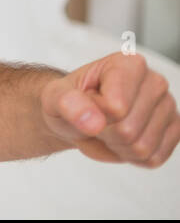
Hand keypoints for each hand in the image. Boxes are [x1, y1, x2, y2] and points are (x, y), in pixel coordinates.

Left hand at [41, 52, 178, 166]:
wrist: (78, 116)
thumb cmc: (69, 101)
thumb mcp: (55, 98)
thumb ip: (68, 103)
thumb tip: (93, 121)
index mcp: (128, 64)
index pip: (116, 107)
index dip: (95, 113)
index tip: (88, 102)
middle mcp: (154, 82)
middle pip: (129, 130)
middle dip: (105, 132)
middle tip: (96, 119)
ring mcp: (167, 107)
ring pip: (142, 147)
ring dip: (118, 146)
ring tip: (108, 128)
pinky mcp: (174, 130)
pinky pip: (153, 158)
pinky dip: (131, 156)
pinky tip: (122, 139)